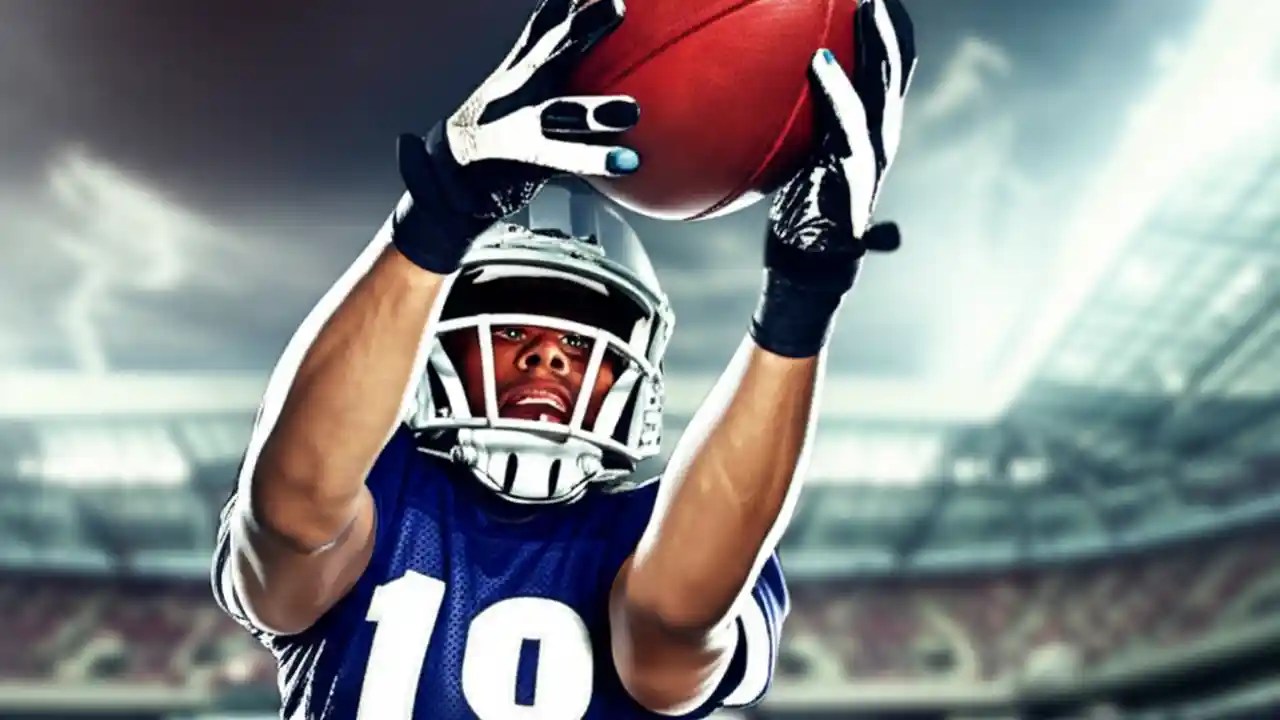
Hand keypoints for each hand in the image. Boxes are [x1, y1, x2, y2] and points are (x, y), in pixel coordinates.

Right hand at [393, 0, 640, 273]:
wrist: (446, 178)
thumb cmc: (499, 129)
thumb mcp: (517, 85)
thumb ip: (545, 53)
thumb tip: (569, 11)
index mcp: (521, 70)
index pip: (545, 26)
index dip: (565, 5)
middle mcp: (519, 90)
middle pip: (555, 51)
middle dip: (585, 27)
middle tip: (618, 6)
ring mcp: (520, 123)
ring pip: (562, 112)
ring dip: (595, 112)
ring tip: (633, 111)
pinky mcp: (524, 159)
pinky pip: (566, 160)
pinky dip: (596, 160)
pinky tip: (628, 162)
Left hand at [750, 0, 916, 357]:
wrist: (809, 261)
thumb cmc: (797, 208)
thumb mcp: (797, 157)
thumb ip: (801, 123)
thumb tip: (774, 90)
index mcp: (870, 128)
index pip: (890, 69)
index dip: (891, 31)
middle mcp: (879, 135)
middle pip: (895, 69)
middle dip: (891, 27)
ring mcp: (872, 154)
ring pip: (882, 89)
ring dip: (877, 46)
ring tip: (867, 7)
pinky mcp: (853, 174)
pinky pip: (846, 124)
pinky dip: (836, 91)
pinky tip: (819, 61)